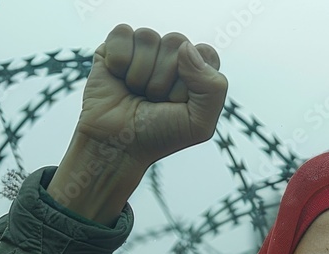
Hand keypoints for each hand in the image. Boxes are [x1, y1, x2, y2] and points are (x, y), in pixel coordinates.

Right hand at [48, 25, 227, 224]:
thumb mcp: (200, 123)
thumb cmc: (159, 135)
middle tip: (154, 100)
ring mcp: (145, 50)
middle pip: (177, 41)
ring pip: (148, 37)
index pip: (205, 52)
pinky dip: (119, 59)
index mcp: (198, 72)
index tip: (179, 103)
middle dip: (163, 78)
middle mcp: (173, 57)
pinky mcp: (115, 46)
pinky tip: (118, 78)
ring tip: (136, 92)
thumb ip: (213, 87)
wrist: (116, 146)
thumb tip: (186, 47)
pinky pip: (123, 33)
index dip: (192, 79)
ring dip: (140, 73)